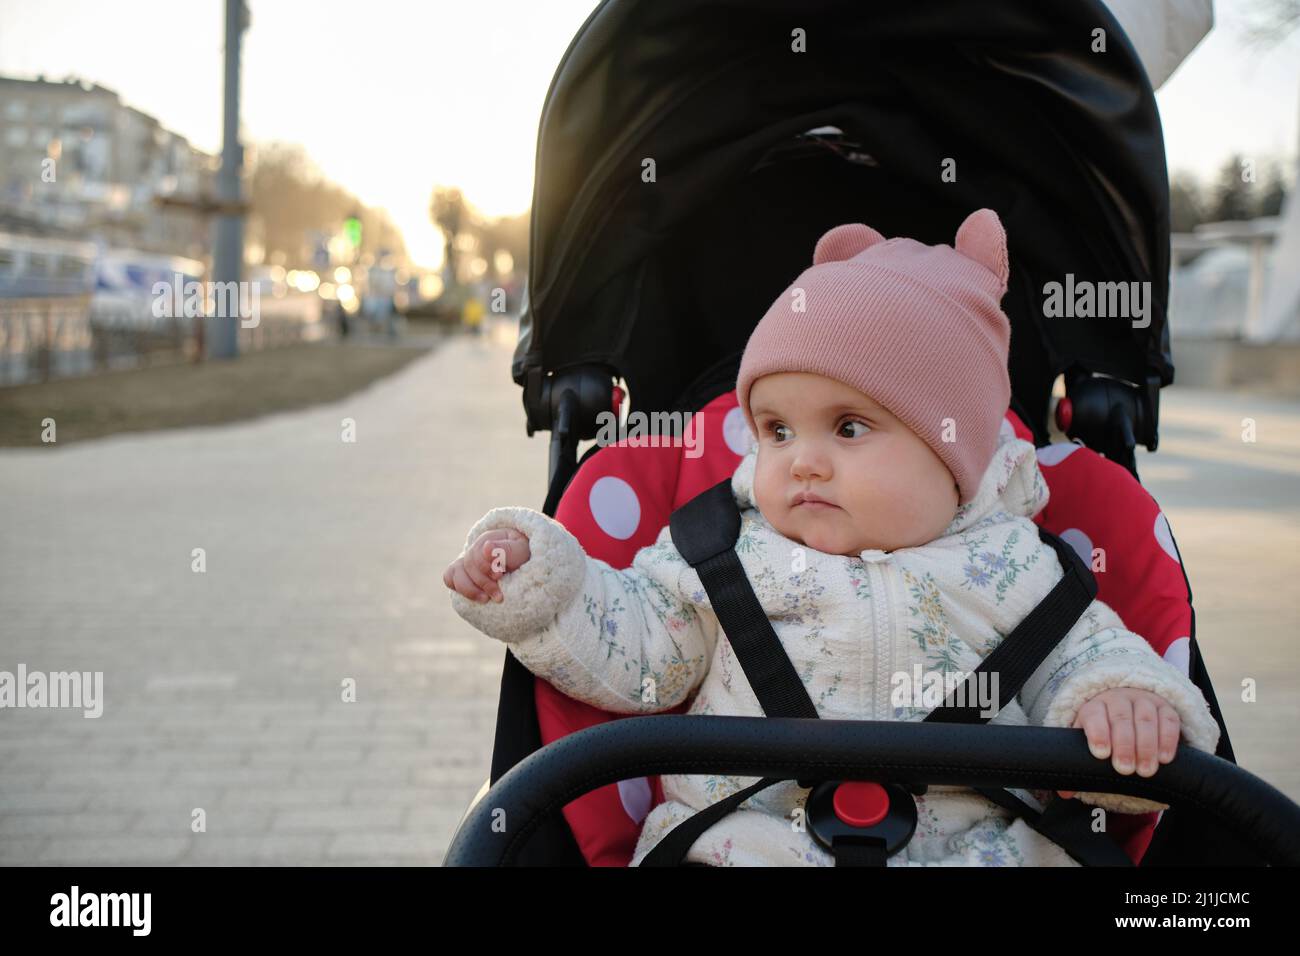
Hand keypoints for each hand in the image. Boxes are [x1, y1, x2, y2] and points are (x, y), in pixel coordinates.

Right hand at [443, 529, 530, 603]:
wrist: (527, 565)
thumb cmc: (527, 557)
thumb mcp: (522, 550)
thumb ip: (507, 549)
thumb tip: (486, 547)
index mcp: (489, 539)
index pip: (478, 551)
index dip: (486, 566)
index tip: (500, 576)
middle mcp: (475, 548)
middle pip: (468, 564)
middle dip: (483, 582)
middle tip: (499, 596)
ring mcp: (468, 561)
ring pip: (455, 572)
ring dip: (470, 589)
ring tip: (486, 600)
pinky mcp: (464, 574)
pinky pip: (450, 578)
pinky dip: (458, 588)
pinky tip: (475, 597)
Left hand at [1056, 687, 1181, 798]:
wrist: (1128, 707)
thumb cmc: (1105, 731)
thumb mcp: (1088, 742)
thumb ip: (1078, 765)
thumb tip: (1064, 793)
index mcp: (1094, 706)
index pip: (1093, 715)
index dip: (1097, 733)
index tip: (1101, 754)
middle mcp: (1118, 700)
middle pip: (1121, 718)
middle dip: (1124, 745)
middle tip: (1125, 770)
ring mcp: (1143, 701)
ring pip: (1145, 719)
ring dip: (1147, 746)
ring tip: (1146, 771)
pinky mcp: (1165, 707)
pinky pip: (1168, 720)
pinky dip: (1167, 739)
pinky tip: (1164, 759)